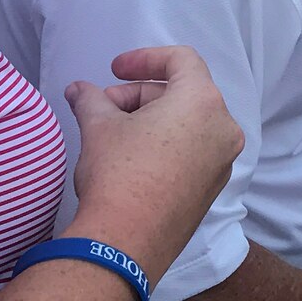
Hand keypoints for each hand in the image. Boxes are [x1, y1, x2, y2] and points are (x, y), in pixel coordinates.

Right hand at [63, 46, 243, 283]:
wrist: (126, 242)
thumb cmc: (117, 173)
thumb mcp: (98, 127)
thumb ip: (90, 99)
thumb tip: (78, 89)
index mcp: (204, 103)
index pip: (182, 60)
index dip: (145, 58)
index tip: (114, 70)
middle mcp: (223, 129)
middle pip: (184, 92)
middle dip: (139, 95)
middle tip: (102, 107)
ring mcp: (222, 161)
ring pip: (188, 123)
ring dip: (151, 119)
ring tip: (112, 133)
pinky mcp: (212, 188)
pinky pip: (193, 150)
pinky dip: (166, 143)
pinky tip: (131, 158)